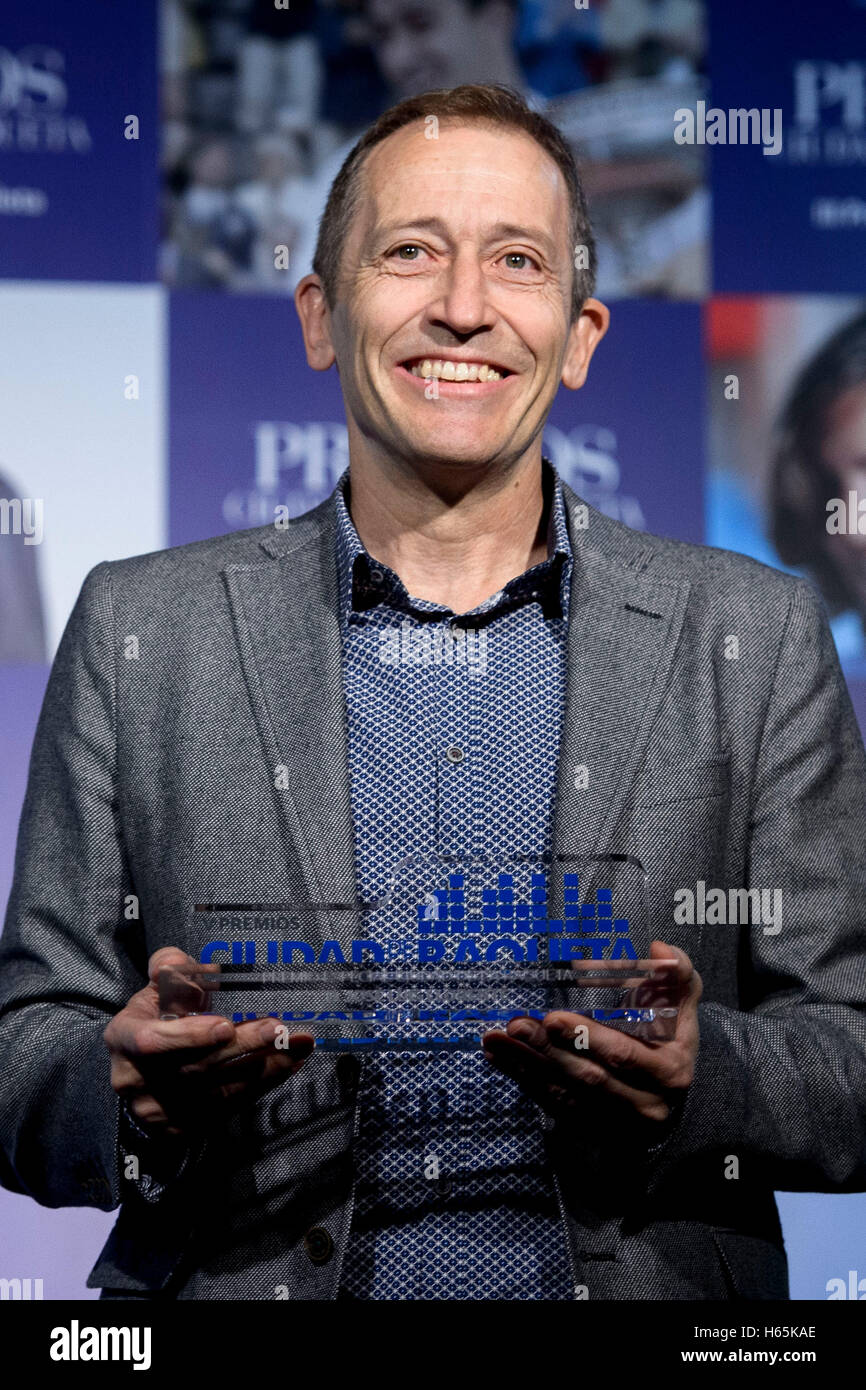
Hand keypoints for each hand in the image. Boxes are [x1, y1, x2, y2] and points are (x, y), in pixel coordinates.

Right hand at [104, 947, 313, 1137]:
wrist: (147, 1068)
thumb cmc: (158, 1017)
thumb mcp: (158, 987)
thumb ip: (170, 968)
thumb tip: (176, 962)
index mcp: (123, 1038)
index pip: (152, 1042)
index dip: (189, 1037)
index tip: (225, 1026)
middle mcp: (135, 1079)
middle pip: (196, 1068)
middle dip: (243, 1048)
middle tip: (279, 1030)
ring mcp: (157, 1109)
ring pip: (217, 1091)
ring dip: (264, 1068)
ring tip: (296, 1046)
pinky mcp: (181, 1126)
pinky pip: (227, 1106)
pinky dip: (261, 1085)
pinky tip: (286, 1065)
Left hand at [482, 941, 700, 1125]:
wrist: (677, 1096)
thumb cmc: (672, 1037)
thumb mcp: (683, 1005)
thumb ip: (677, 974)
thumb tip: (660, 948)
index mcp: (669, 1069)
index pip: (624, 1055)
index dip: (588, 1038)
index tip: (553, 1018)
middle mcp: (645, 1102)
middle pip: (589, 1078)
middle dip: (548, 1051)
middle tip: (516, 1026)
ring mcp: (618, 1120)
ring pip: (567, 1095)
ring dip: (527, 1067)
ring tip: (496, 1040)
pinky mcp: (595, 1128)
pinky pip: (556, 1106)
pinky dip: (527, 1081)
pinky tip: (502, 1059)